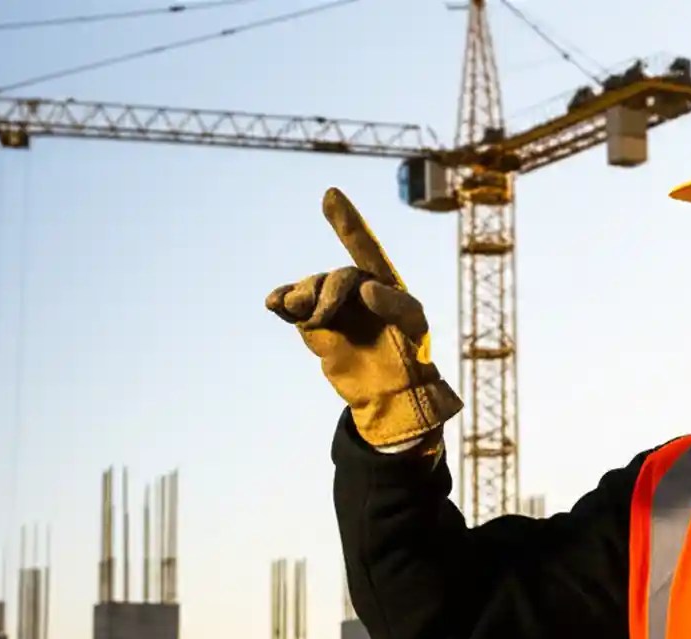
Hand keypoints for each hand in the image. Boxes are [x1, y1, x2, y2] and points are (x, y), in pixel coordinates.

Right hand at [265, 190, 462, 447]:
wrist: (391, 393)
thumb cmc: (412, 357)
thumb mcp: (416, 331)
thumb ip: (397, 306)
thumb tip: (366, 288)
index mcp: (385, 283)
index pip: (365, 247)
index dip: (347, 223)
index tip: (330, 193)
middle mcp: (356, 290)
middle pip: (337, 278)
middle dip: (328, 291)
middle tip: (322, 316)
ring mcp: (333, 307)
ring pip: (311, 289)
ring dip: (303, 295)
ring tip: (298, 310)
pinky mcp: (314, 326)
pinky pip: (293, 307)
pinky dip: (282, 302)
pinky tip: (274, 303)